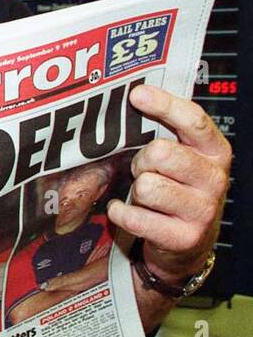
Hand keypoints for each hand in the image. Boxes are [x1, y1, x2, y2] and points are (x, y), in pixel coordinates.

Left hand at [108, 84, 229, 283]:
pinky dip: (121, 213)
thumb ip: (165, 129)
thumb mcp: (179, 155)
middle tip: (144, 170)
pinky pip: (135, 217)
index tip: (137, 95)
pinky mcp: (184, 238)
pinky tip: (129, 211)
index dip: (164, 105)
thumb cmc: (176, 187)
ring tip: (145, 194)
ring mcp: (202, 210)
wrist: (187, 241)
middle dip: (141, 161)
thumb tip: (136, 95)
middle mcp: (214, 179)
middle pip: (160, 153)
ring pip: (147, 186)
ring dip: (136, 189)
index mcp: (215, 152)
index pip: (193, 120)